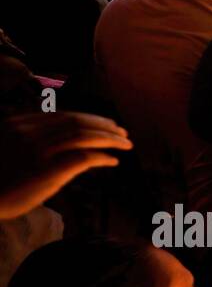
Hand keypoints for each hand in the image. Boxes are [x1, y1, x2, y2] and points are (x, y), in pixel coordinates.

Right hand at [0, 111, 132, 219]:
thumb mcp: (7, 149)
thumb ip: (29, 142)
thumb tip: (56, 146)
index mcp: (18, 124)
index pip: (62, 116)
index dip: (88, 118)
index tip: (105, 123)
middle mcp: (29, 132)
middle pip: (76, 122)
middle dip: (103, 125)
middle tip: (121, 131)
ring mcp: (38, 150)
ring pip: (83, 136)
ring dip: (109, 138)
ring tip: (125, 144)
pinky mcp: (47, 170)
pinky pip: (83, 157)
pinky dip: (102, 156)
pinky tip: (113, 161)